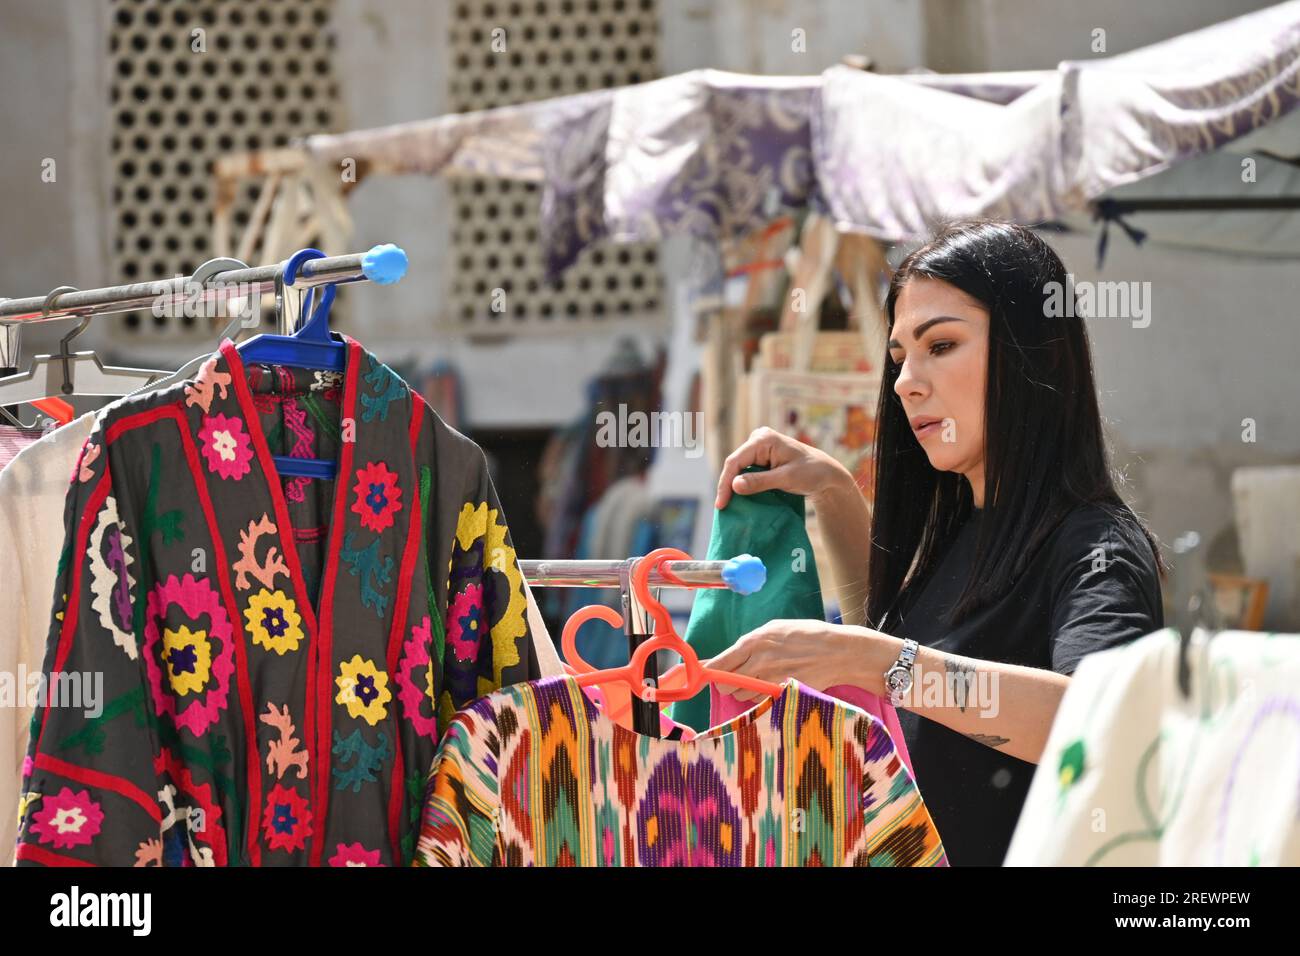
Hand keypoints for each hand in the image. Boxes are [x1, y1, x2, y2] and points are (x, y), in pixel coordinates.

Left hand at [705, 620, 901, 701]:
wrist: (837, 652)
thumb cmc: (806, 636)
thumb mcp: (774, 629)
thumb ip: (748, 644)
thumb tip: (726, 656)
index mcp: (753, 642)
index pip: (719, 664)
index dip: (709, 671)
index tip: (703, 674)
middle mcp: (758, 662)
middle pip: (726, 684)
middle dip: (727, 682)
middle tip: (738, 676)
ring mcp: (770, 681)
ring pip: (742, 694)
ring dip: (745, 689)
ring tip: (763, 677)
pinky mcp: (781, 694)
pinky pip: (759, 701)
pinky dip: (761, 697)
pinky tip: (775, 684)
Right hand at [715, 427, 852, 509]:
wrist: (827, 474)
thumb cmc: (812, 473)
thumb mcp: (786, 479)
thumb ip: (760, 481)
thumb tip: (734, 485)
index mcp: (763, 439)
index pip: (735, 461)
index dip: (726, 483)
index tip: (721, 504)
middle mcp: (758, 439)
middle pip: (735, 464)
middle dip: (727, 485)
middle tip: (722, 507)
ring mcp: (759, 448)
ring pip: (739, 469)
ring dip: (733, 486)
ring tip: (726, 505)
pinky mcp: (761, 458)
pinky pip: (746, 471)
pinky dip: (742, 485)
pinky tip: (737, 498)